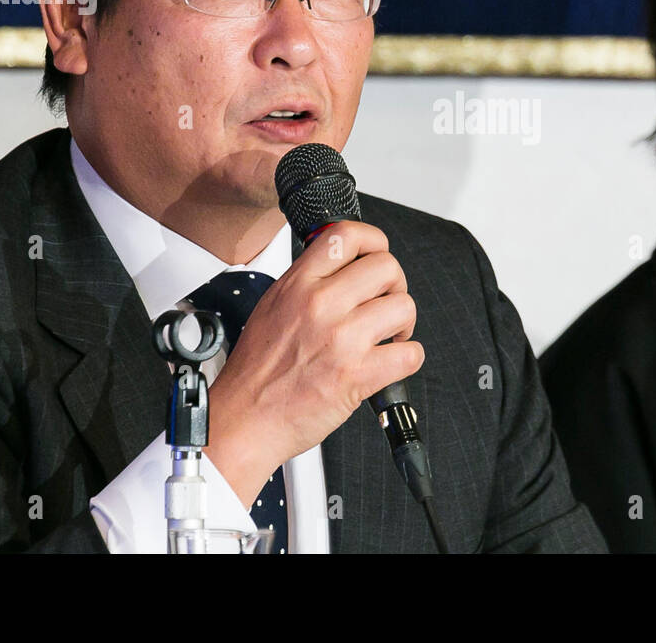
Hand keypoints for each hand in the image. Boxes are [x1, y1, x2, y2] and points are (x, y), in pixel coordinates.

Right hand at [203, 221, 421, 507]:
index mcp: (298, 285)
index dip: (373, 241)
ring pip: (404, 307)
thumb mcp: (271, 306)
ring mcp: (342, 339)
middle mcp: (321, 305)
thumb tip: (344, 265)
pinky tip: (390, 361)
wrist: (244, 420)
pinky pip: (410, 353)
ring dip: (403, 323)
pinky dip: (408, 357)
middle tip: (385, 302)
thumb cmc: (256, 371)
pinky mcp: (358, 375)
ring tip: (388, 335)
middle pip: (386, 267)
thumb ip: (307, 281)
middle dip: (394, 285)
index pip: (347, 234)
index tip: (377, 254)